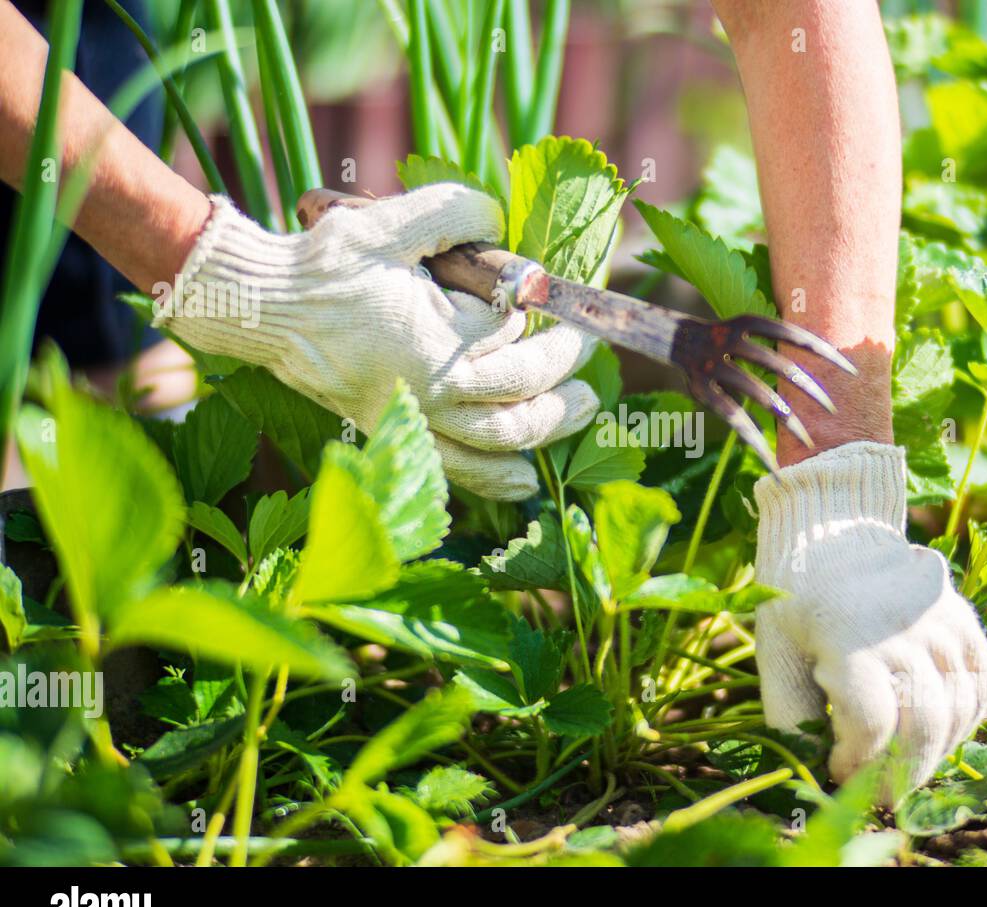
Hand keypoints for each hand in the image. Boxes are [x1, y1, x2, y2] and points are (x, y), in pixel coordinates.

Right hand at [157, 184, 597, 500]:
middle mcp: (431, 390)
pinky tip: (524, 480)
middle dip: (564, 379)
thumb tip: (502, 219)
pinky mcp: (394, 432)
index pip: (516, 339)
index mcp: (436, 339)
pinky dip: (495, 479)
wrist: (261, 308)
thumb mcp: (390, 223)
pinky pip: (456, 470)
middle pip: (519, 399)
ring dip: (547, 430)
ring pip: (497, 442)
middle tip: (591, 360)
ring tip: (582, 411)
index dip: (547, 323)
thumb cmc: (323, 265)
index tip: (567, 306)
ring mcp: (413, 419)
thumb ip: (454, 212)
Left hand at [753, 440, 986, 800]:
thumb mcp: (776, 653)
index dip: (858, 763)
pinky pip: (982, 683)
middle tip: (878, 794)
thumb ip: (791, 717)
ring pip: (958, 710)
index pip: (873, 724)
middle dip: (900, 774)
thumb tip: (813, 776)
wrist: (833, 528)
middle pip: (922, 724)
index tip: (836, 770)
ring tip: (903, 767)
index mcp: (847, 635)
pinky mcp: (965, 620)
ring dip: (934, 752)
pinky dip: (967, 719)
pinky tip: (938, 732)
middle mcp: (902, 629)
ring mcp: (941, 622)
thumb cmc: (795, 595)